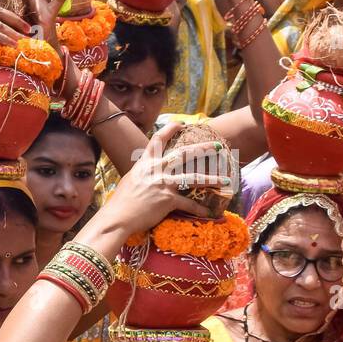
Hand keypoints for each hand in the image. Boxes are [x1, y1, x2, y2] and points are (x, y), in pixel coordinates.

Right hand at [96, 123, 228, 234]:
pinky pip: (188, 204)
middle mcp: (156, 170)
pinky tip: (209, 213)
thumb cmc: (120, 202)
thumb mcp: (130, 180)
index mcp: (145, 163)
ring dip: (211, 179)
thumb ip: (143, 174)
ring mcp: (163, 184)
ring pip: (193, 178)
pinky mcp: (168, 200)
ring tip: (226, 180)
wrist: (116, 217)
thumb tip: (148, 173)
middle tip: (216, 144)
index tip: (181, 124)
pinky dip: (199, 210)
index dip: (170, 129)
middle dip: (202, 148)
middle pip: (184, 154)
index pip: (158, 139)